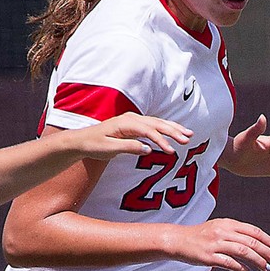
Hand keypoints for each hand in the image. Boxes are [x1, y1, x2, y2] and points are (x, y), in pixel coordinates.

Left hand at [64, 114, 191, 159]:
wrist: (81, 141)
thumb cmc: (93, 145)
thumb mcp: (109, 149)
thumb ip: (129, 148)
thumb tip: (148, 149)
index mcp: (125, 123)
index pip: (148, 131)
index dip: (161, 140)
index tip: (171, 151)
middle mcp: (131, 118)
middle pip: (157, 123)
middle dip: (173, 131)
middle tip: (188, 139)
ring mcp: (132, 121)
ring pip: (157, 123)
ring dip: (173, 129)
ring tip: (188, 135)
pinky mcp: (133, 126)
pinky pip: (152, 126)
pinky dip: (164, 130)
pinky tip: (174, 134)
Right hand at [169, 217, 269, 270]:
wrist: (177, 240)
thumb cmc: (200, 236)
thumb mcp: (219, 228)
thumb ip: (236, 233)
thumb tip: (257, 243)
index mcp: (228, 223)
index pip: (254, 232)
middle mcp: (224, 232)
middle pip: (252, 242)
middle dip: (269, 253)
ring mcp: (216, 244)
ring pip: (243, 252)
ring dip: (258, 261)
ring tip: (268, 269)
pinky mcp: (209, 257)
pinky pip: (229, 263)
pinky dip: (242, 269)